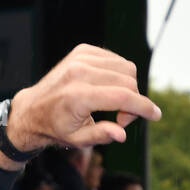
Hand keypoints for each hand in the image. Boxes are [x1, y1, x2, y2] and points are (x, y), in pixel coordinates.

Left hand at [5, 45, 160, 153]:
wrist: (33, 109)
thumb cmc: (56, 128)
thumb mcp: (77, 140)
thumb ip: (101, 136)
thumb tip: (122, 134)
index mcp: (78, 96)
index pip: (123, 97)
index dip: (144, 107)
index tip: (156, 115)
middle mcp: (80, 72)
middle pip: (128, 81)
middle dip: (133, 102)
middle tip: (120, 119)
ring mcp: (81, 57)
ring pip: (126, 68)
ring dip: (127, 88)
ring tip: (113, 105)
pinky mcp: (83, 50)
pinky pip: (116, 60)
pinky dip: (118, 75)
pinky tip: (107, 89)